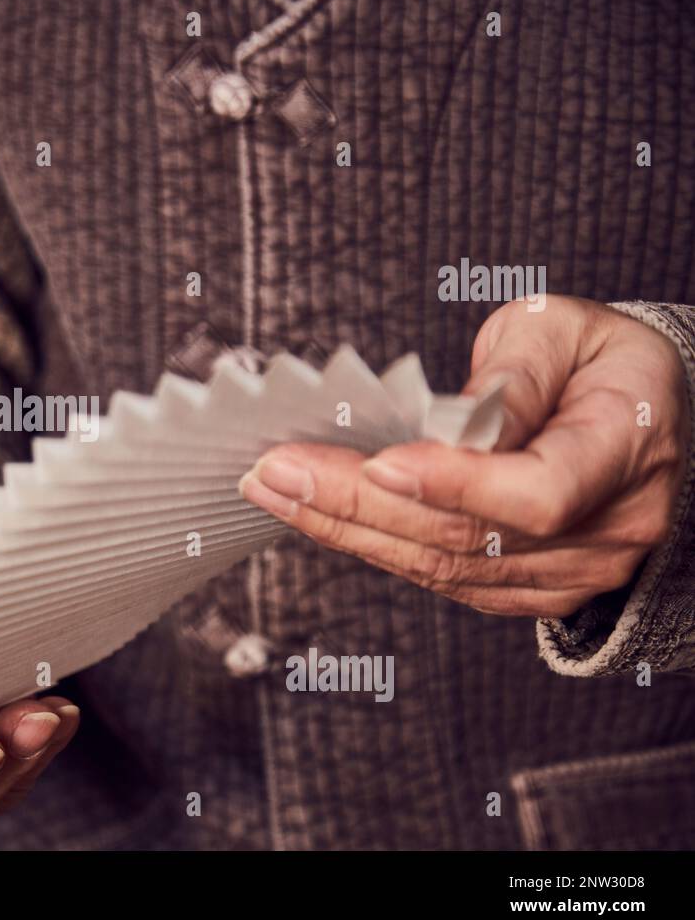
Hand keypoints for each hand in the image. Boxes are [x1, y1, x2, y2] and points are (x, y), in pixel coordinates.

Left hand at [239, 296, 688, 616]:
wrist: (646, 413)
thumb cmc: (598, 359)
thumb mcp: (561, 329)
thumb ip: (510, 374)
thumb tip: (443, 426)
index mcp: (626, 448)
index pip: (538, 492)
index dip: (455, 484)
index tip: (376, 464)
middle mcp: (607, 529)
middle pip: (466, 536)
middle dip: (356, 502)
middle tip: (273, 471)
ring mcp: (573, 572)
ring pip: (443, 567)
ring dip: (347, 529)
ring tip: (273, 490)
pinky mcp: (533, 590)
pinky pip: (444, 580)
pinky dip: (374, 547)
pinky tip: (319, 516)